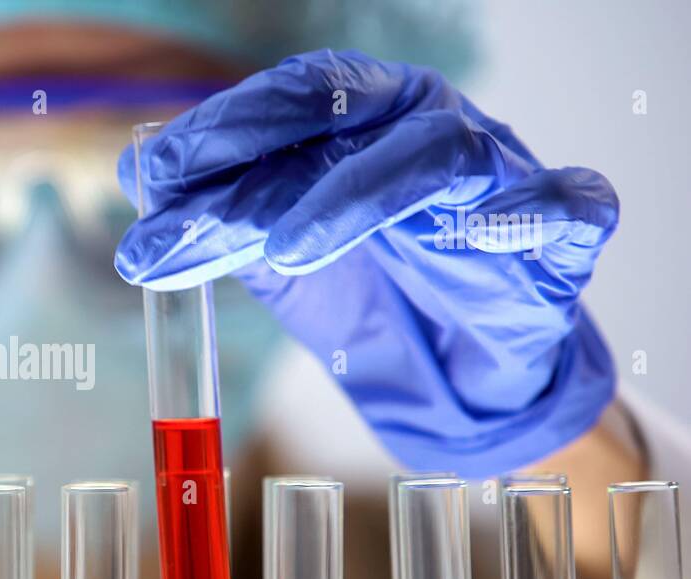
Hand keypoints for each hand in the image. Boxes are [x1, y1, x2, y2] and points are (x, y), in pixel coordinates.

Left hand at [115, 49, 617, 475]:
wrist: (465, 357)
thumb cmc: (374, 284)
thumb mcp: (280, 251)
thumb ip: (219, 213)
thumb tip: (134, 171)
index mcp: (362, 118)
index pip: (289, 100)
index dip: (220, 129)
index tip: (152, 176)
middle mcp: (426, 126)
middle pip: (345, 119)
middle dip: (253, 178)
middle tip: (176, 232)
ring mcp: (498, 172)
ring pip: (437, 153)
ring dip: (355, 196)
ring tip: (285, 252)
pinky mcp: (560, 229)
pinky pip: (564, 207)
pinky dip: (529, 216)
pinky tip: (477, 239)